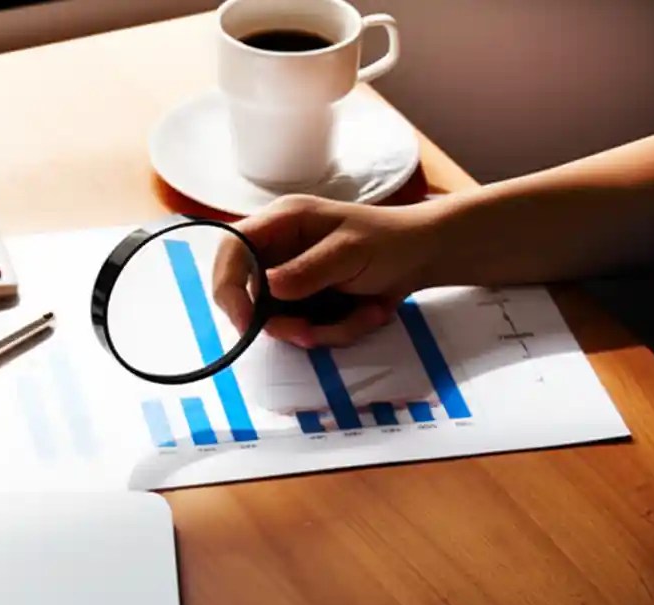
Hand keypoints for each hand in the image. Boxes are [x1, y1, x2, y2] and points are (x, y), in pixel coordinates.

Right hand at [212, 194, 437, 347]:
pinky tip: (367, 313)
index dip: (228, 285)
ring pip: (281, 320)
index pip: (232, 248)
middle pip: (248, 295)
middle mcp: (279, 249)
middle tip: (312, 332)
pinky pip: (307, 328)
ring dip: (322, 329)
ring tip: (363, 314)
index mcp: (281, 222)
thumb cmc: (389, 241)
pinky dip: (337, 330)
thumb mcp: (350, 252)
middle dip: (283, 322)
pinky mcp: (309, 301)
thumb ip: (308, 269)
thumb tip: (267, 286)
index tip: (247, 322)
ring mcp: (293, 277)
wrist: (424, 256)